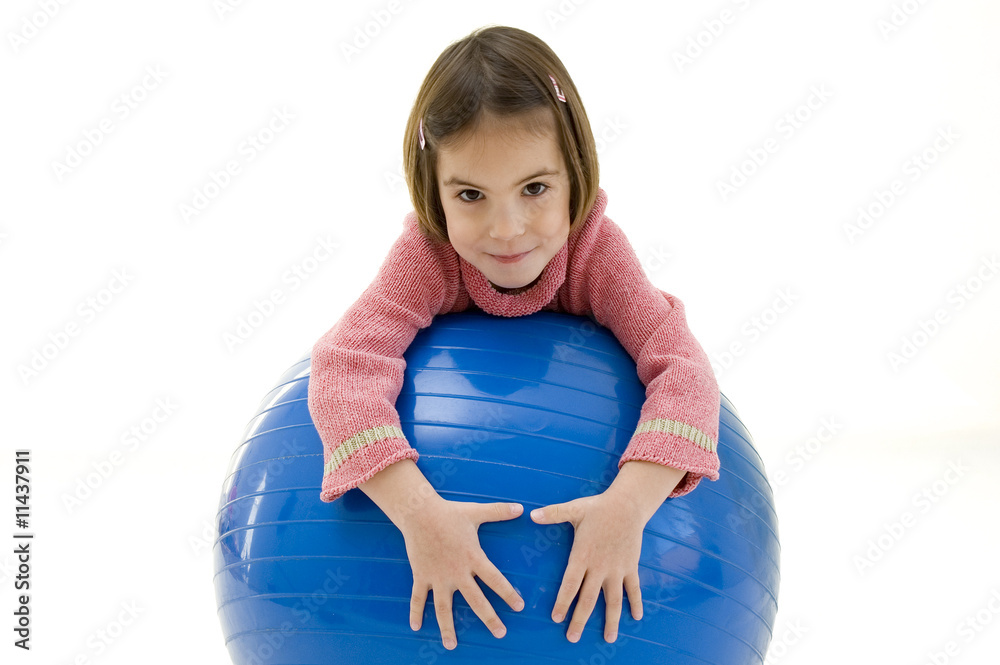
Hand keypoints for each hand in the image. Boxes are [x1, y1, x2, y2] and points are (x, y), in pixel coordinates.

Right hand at [400, 496, 524, 649]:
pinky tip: (416, 628)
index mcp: (473, 557)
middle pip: (476, 600)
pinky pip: (417, 598)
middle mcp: (456, 572)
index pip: (495, 580)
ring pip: (443, 607)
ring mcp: (437, 576)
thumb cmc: (450, 512)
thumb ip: (499, 512)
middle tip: (500, 633)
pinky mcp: (421, 575)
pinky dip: (415, 612)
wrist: (419, 513)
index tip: (519, 607)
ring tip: (451, 646)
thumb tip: (521, 508)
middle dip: (489, 618)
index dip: (508, 594)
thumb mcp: (477, 512)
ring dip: (447, 627)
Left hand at [530, 490, 645, 642]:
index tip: (557, 618)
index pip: (570, 584)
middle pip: (589, 599)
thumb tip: (530, 515)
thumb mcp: (573, 509)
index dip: (563, 602)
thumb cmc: (597, 508)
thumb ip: (552, 514)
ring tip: (609, 638)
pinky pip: (634, 589)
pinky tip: (636, 618)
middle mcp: (600, 567)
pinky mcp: (631, 567)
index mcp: (582, 555)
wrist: (628, 505)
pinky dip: (635, 603)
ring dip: (611, 620)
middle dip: (580, 619)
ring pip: (613, 600)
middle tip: (572, 638)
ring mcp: (617, 569)